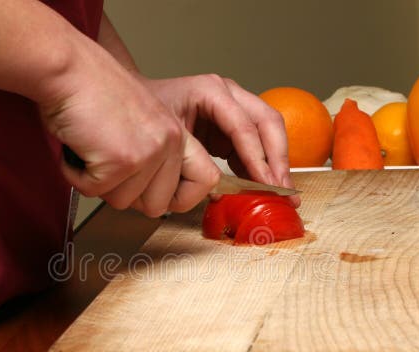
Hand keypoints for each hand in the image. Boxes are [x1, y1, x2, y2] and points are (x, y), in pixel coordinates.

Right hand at [38, 38, 219, 216]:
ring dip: (98, 183)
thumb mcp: (139, 125)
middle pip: (157, 206)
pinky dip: (77, 176)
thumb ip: (155, 158)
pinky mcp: (124, 160)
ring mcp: (149, 151)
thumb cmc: (91, 93)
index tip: (153, 194)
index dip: (177, 198)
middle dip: (126, 194)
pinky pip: (95, 191)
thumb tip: (158, 200)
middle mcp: (170, 142)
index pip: (205, 182)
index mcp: (178, 134)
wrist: (68, 69)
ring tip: (92, 148)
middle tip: (108, 165)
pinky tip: (79, 147)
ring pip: (123, 202)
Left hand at [141, 74, 298, 205]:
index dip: (258, 157)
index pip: (245, 125)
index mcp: (212, 90)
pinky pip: (256, 146)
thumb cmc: (146, 113)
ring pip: (270, 134)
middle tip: (283, 190)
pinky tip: (264, 188)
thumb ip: (190, 156)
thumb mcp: (165, 132)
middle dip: (278, 159)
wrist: (136, 104)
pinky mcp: (233, 128)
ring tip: (282, 193)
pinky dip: (262, 167)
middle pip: (269, 123)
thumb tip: (215, 189)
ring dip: (277, 165)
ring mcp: (235, 109)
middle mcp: (230, 95)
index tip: (267, 183)